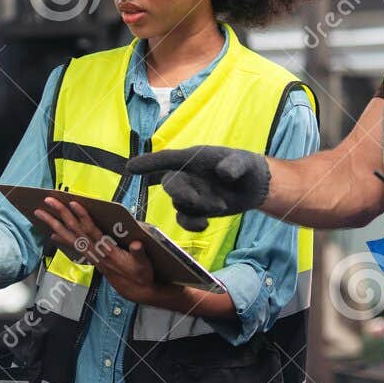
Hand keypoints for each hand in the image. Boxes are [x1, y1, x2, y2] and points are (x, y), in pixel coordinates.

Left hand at [32, 196, 161, 305]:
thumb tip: (137, 244)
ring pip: (70, 237)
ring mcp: (92, 256)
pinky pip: (74, 246)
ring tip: (41, 213)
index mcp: (108, 251)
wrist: (137, 292)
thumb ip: (139, 253)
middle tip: (48, 201)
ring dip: (55, 224)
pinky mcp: (92, 258)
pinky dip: (62, 239)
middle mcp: (96, 253)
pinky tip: (52, 234)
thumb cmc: (142, 275)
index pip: (92, 231)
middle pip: (75, 231)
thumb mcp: (144, 264)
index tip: (73, 203)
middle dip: (61, 215)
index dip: (82, 217)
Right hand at [125, 146, 269, 230]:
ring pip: (179, 203)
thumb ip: (234, 165)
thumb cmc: (245, 167)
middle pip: (170, 184)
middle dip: (180, 193)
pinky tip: (206, 223)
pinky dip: (193, 224)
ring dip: (198, 208)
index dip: (147, 163)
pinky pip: (184, 219)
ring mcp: (189, 194)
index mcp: (192, 158)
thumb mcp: (244, 162)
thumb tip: (223, 174)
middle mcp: (186, 175)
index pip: (165, 159)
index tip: (129, 167)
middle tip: (196, 200)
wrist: (253, 187)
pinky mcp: (195, 210)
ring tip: (221, 205)